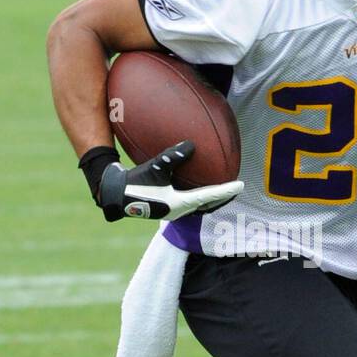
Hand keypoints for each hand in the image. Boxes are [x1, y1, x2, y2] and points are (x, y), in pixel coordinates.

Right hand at [98, 140, 242, 221]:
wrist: (116, 197)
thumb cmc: (134, 183)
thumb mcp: (154, 168)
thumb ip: (173, 157)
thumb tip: (191, 145)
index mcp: (179, 203)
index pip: (209, 196)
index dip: (226, 190)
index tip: (241, 185)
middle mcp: (179, 211)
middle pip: (208, 205)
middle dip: (223, 198)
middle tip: (236, 189)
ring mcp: (173, 211)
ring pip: (200, 207)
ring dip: (212, 199)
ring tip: (222, 190)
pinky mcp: (167, 209)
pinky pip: (190, 204)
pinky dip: (200, 197)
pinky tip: (198, 187)